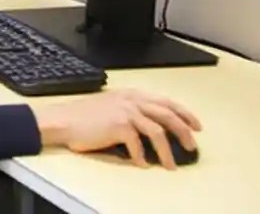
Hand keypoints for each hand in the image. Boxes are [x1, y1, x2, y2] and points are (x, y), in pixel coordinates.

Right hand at [34, 89, 200, 169]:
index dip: (185, 113)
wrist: (63, 120)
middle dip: (184, 131)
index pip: (166, 102)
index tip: (196, 126)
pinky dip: (142, 157)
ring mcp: (126, 112)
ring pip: (157, 131)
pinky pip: (138, 144)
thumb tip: (152, 126)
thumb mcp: (112, 104)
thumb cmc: (83, 115)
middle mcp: (132, 100)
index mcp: (132, 94)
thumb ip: (132, 109)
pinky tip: (143, 164)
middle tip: (192, 146)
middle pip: (168, 115)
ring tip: (170, 165)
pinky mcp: (118, 126)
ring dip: (167, 151)